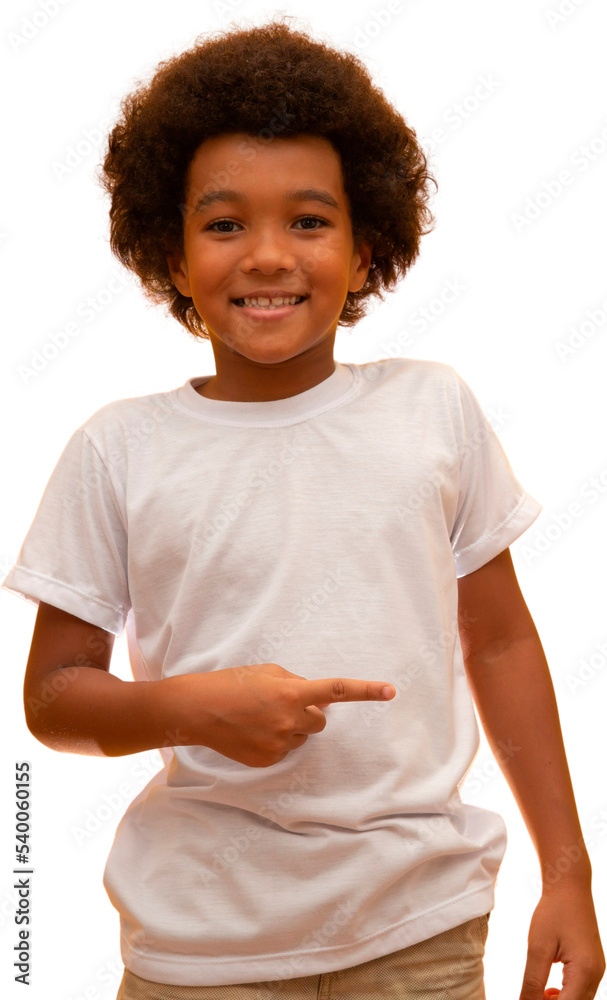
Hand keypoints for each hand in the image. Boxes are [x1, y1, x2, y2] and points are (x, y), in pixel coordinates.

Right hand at [179, 662, 395, 766]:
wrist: (198, 710)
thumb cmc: (232, 683)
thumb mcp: (268, 672)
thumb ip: (296, 683)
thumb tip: (316, 700)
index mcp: (292, 692)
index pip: (337, 691)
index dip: (366, 691)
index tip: (391, 691)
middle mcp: (290, 720)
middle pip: (320, 721)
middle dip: (309, 713)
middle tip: (280, 705)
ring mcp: (279, 743)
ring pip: (302, 737)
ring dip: (290, 728)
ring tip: (259, 718)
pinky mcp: (268, 760)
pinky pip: (284, 751)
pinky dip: (274, 742)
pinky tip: (252, 732)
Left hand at [519, 881, 605, 999]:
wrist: (570, 887)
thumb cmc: (554, 912)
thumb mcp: (537, 947)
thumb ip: (532, 981)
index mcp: (584, 972)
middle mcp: (595, 975)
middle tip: (531, 996)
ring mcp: (597, 971)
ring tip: (538, 993)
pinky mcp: (593, 966)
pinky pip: (581, 991)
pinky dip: (566, 995)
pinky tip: (549, 988)